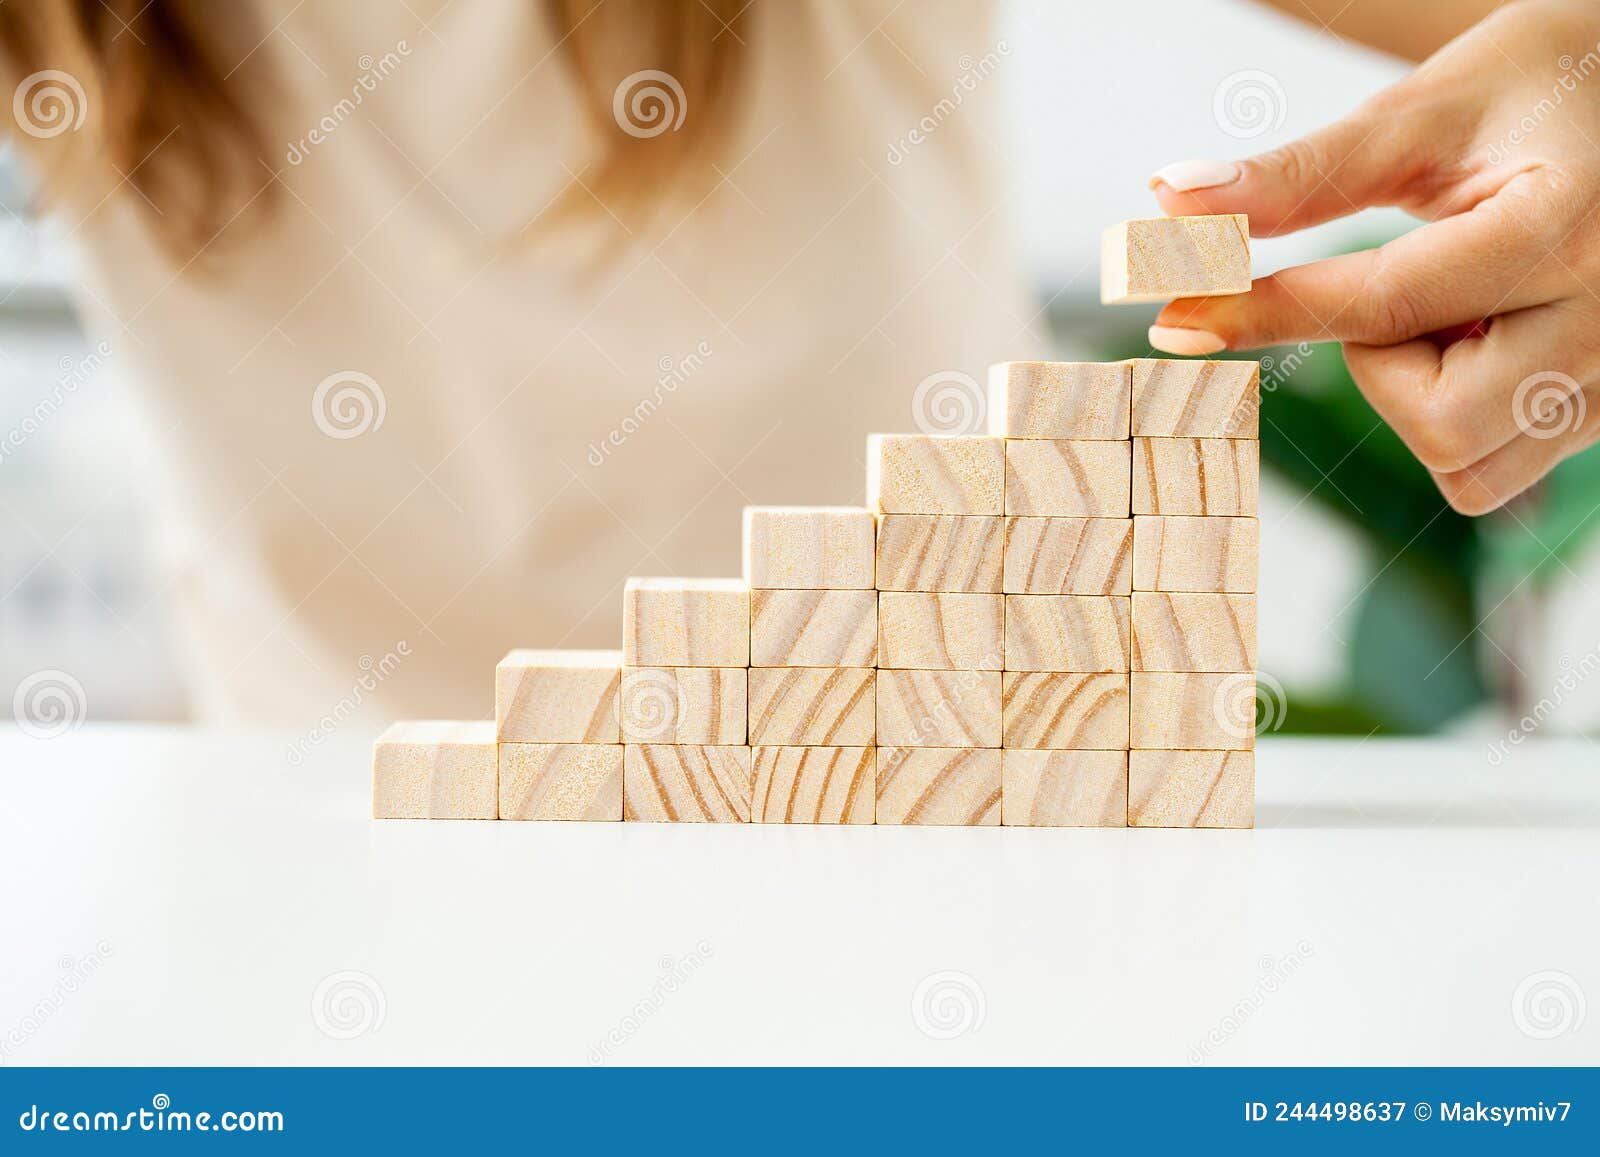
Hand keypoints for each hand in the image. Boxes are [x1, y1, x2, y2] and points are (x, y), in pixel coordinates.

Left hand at [1147, 0, 1599, 514]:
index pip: (1385, 305)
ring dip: (1419, 396)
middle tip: (1400, 285)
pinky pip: (1490, 471)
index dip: (1265, 313)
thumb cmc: (1524, 95)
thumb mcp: (1415, 119)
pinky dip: (1454, 420)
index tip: (1176, 318)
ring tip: (1451, 306)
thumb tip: (1171, 200)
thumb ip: (1298, 175)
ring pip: (1466, 464)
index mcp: (1562, 224)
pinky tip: (1476, 341)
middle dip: (1381, 364)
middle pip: (1441, 422)